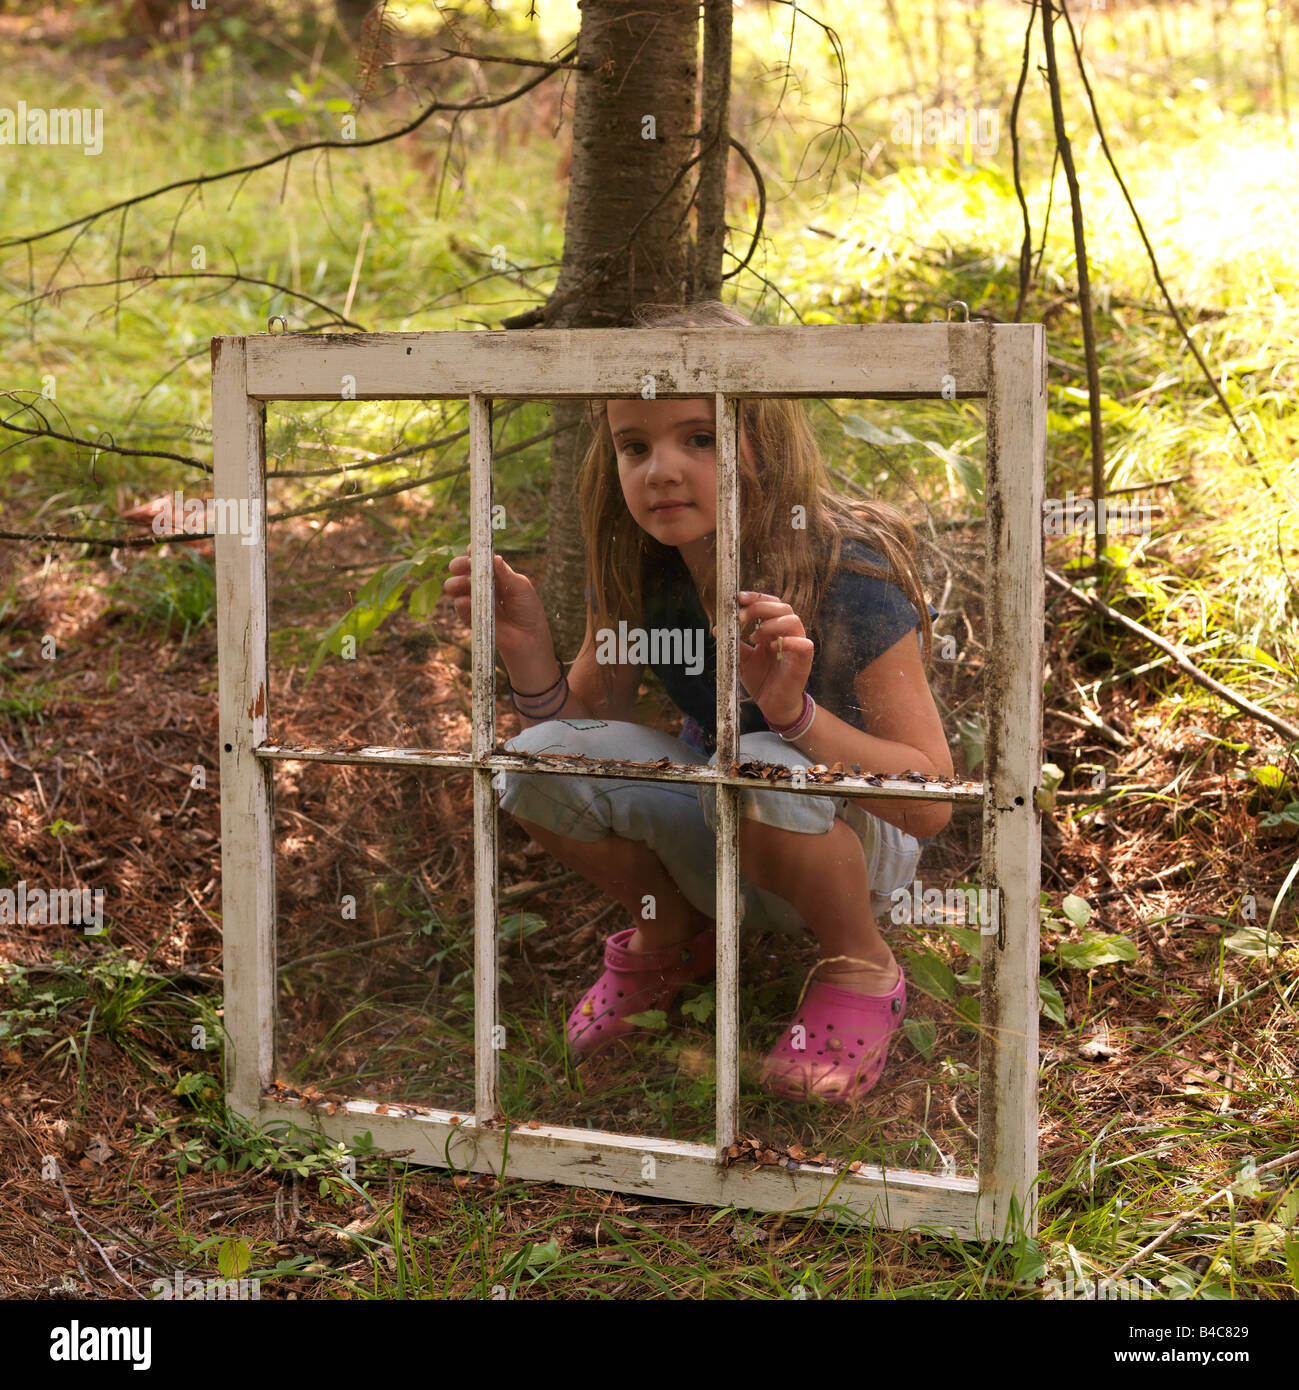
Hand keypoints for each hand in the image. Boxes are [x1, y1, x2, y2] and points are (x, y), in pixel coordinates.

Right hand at [441, 543, 552, 658]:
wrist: (528, 637)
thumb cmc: (528, 609)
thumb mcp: (521, 587)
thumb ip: (506, 573)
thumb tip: (494, 557)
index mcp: (493, 574)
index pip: (477, 559)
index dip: (472, 553)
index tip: (471, 550)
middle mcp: (479, 584)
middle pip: (459, 569)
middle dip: (459, 565)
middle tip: (467, 567)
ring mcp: (473, 600)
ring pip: (453, 586)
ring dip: (457, 582)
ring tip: (469, 585)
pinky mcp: (470, 617)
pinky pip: (459, 607)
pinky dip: (461, 602)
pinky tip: (468, 601)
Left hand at [712, 591, 811, 727]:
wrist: (773, 705)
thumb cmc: (761, 680)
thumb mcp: (742, 659)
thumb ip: (734, 643)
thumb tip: (717, 628)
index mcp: (774, 629)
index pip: (771, 604)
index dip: (757, 598)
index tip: (739, 598)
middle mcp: (788, 634)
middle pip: (782, 607)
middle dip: (760, 607)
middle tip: (742, 616)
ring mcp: (797, 646)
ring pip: (794, 621)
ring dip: (772, 624)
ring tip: (754, 636)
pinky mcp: (804, 661)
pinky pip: (804, 644)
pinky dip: (789, 642)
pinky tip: (773, 647)